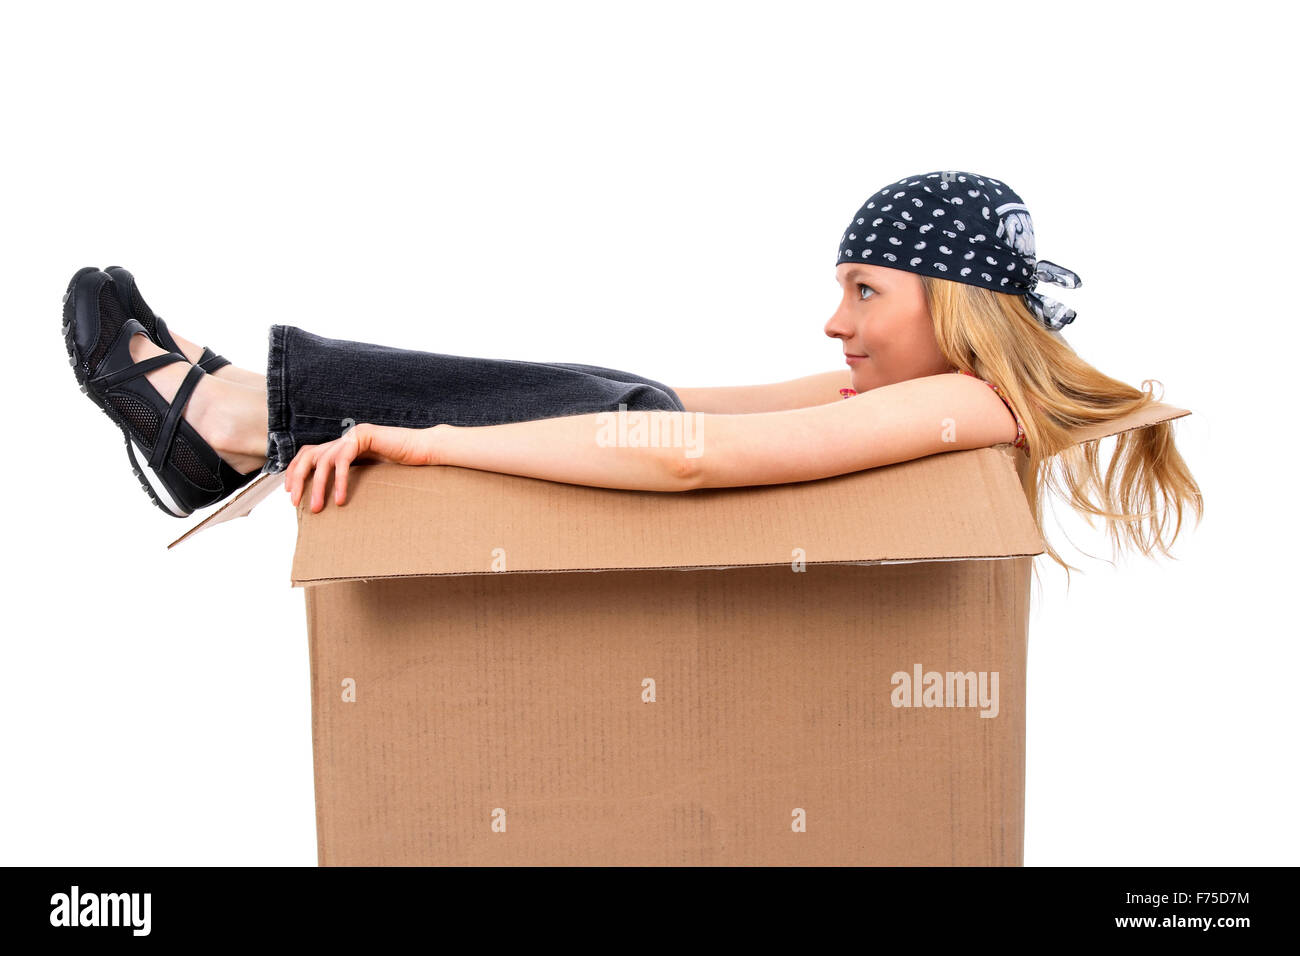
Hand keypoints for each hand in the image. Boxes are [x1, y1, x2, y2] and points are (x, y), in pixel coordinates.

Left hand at [284, 423, 440, 511]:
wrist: (424, 451)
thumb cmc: (401, 467)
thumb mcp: (369, 475)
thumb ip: (351, 478)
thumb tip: (330, 500)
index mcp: (343, 446)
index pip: (310, 454)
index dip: (295, 471)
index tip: (291, 492)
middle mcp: (344, 438)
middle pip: (309, 454)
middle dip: (298, 477)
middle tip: (295, 501)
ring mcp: (353, 435)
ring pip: (324, 460)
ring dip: (318, 486)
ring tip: (319, 507)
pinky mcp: (363, 436)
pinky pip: (343, 460)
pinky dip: (339, 481)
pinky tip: (340, 499)